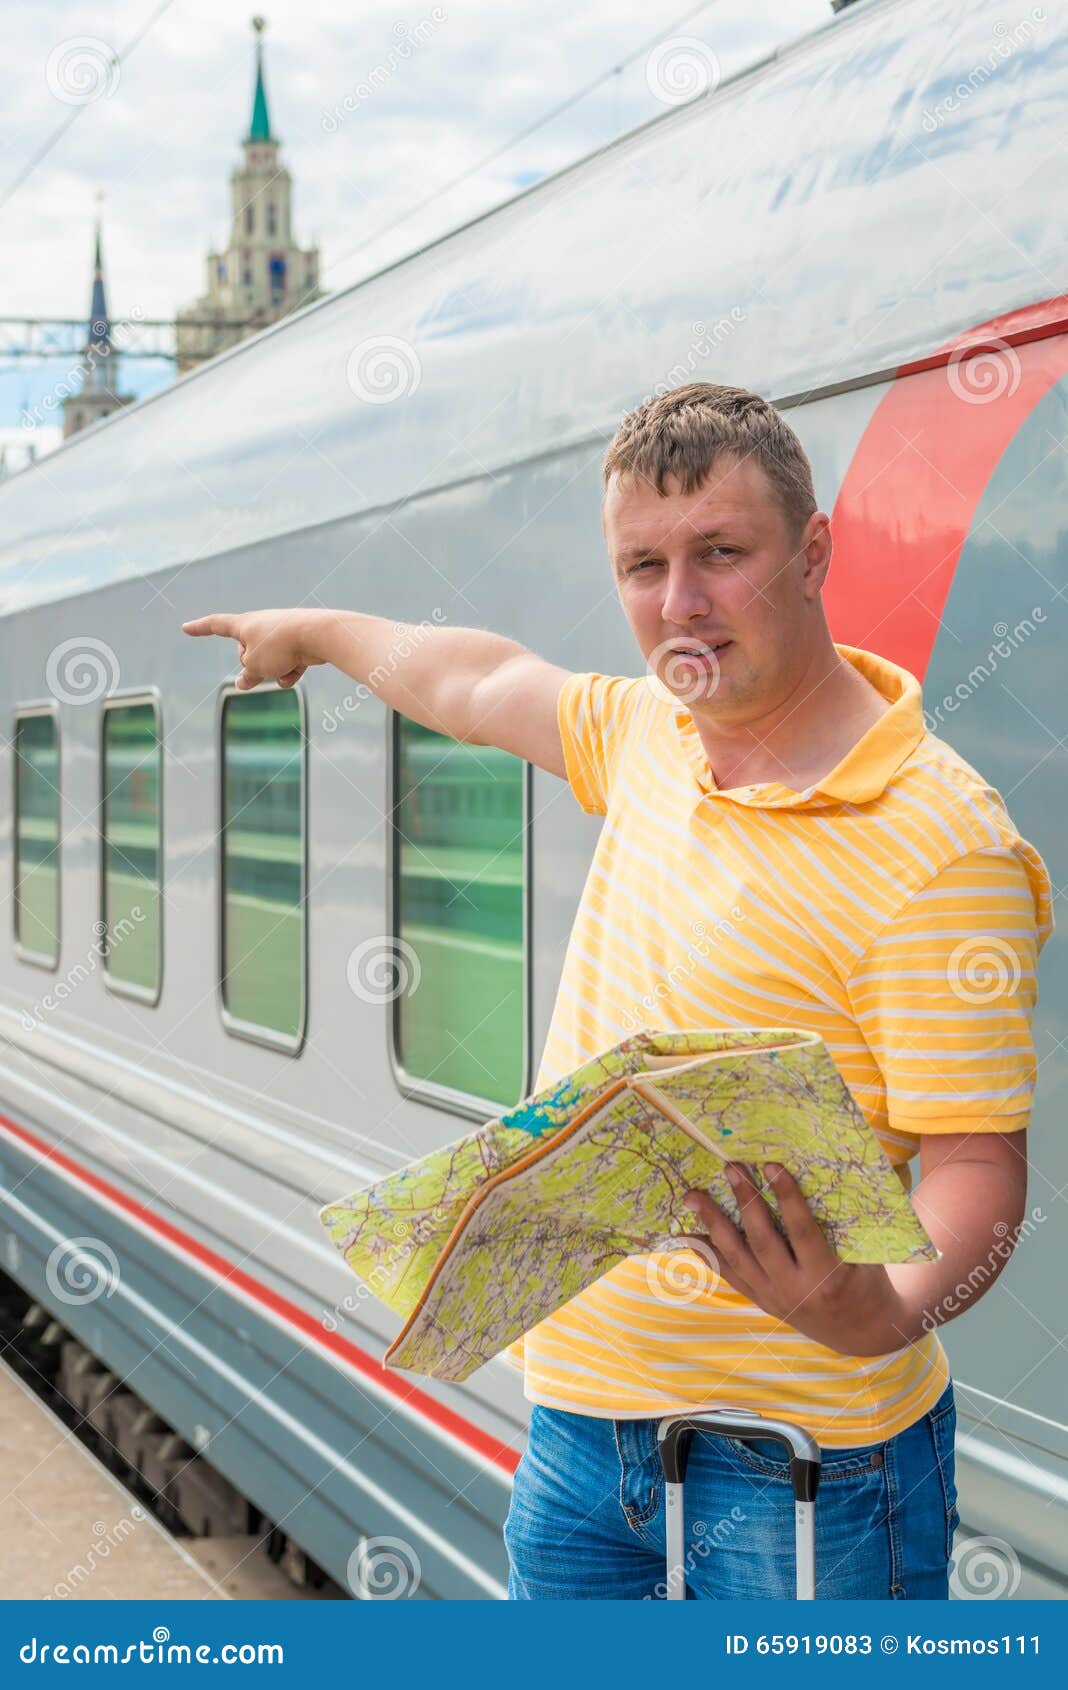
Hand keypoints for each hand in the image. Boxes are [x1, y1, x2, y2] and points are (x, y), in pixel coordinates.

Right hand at [181, 608, 327, 689]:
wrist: (319, 635)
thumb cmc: (281, 645)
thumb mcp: (255, 665)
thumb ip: (246, 675)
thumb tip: (242, 683)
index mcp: (244, 624)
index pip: (215, 625)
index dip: (199, 628)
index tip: (185, 628)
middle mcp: (260, 626)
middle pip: (245, 654)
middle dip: (252, 665)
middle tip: (266, 663)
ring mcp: (279, 635)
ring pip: (267, 663)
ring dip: (273, 671)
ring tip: (284, 665)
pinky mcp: (297, 644)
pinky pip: (286, 665)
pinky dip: (289, 672)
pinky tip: (296, 671)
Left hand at [680, 1161, 913, 1355]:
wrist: (860, 1330)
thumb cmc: (867, 1280)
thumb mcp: (866, 1255)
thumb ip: (840, 1223)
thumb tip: (815, 1172)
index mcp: (827, 1276)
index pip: (802, 1230)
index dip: (786, 1196)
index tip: (771, 1165)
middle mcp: (794, 1289)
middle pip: (762, 1240)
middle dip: (744, 1201)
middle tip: (730, 1167)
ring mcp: (772, 1297)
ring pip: (736, 1257)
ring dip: (713, 1223)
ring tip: (693, 1195)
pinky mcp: (760, 1300)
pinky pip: (728, 1275)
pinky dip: (706, 1253)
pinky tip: (686, 1233)